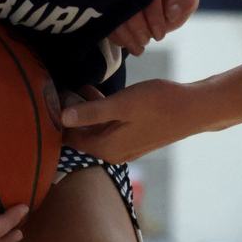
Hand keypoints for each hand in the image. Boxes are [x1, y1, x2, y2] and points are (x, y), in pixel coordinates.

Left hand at [58, 78, 203, 163]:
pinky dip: (102, 114)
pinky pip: (110, 129)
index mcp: (105, 148)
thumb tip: (61, 117)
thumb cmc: (158, 104)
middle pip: (81, 136)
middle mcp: (112, 154)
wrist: (193, 110)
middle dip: (70, 115)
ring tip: (77, 88)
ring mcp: (125, 149)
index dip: (57, 120)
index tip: (48, 99)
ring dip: (86, 112)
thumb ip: (91, 112)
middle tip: (59, 90)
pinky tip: (98, 94)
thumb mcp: (121, 104)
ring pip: (96, 131)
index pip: (69, 139)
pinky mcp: (135, 140)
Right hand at [103, 0, 197, 58]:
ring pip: (114, 13)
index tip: (159, 36)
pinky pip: (104, 19)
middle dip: (137, 28)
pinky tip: (123, 43)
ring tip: (137, 49)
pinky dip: (113, 34)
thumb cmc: (172, 1)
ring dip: (125, 35)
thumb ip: (186, 1)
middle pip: (128, 4)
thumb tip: (172, 12)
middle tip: (145, 42)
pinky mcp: (106, 5)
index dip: (154, 18)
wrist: (159, 0)